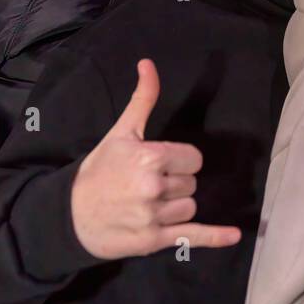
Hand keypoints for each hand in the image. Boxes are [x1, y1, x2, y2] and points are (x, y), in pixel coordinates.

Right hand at [71, 59, 241, 259]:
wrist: (70, 214)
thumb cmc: (99, 170)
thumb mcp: (121, 131)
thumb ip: (143, 99)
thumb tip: (148, 63)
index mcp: (151, 157)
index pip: (194, 158)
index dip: (181, 160)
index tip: (162, 164)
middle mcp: (153, 187)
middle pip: (191, 183)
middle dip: (175, 183)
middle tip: (148, 184)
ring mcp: (153, 216)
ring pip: (190, 207)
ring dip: (177, 206)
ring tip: (150, 203)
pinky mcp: (153, 240)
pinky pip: (192, 236)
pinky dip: (215, 237)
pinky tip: (233, 235)